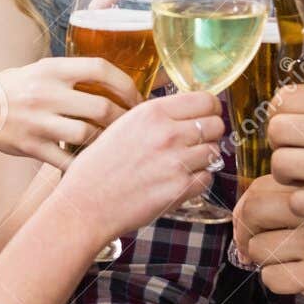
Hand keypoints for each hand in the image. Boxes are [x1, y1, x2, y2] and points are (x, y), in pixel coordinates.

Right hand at [0, 56, 140, 168]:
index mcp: (51, 69)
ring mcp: (38, 122)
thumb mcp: (40, 70)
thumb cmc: (12, 89)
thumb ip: (72, 73)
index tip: (136, 96)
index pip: (100, 69)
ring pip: (88, 135)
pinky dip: (84, 163)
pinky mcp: (32, 147)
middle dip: (124, 119)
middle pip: (101, 107)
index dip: (125, 84)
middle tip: (133, 127)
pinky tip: (93, 163)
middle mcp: (45, 93)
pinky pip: (67, 160)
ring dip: (107, 142)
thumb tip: (116, 79)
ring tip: (116, 144)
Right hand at [52, 92, 223, 245]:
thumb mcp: (123, 125)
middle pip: (217, 124)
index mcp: (152, 113)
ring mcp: (176, 163)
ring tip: (186, 163)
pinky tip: (181, 180)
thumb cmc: (99, 166)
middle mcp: (167, 134)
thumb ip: (156, 117)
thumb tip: (187, 112)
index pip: (206, 100)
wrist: (87, 204)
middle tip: (199, 140)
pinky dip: (199, 180)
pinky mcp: (180, 190)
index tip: (209, 114)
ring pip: (215, 152)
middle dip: (211, 132)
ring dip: (205, 157)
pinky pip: (208, 178)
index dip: (212, 107)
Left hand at [233, 178, 303, 303]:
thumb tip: (240, 211)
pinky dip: (280, 283)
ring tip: (290, 264)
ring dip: (266, 262)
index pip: (259, 187)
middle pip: (253, 210)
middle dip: (245, 233)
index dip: (245, 210)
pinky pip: (271, 277)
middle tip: (254, 248)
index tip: (250, 228)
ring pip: (258, 248)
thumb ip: (290, 205)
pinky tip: (302, 282)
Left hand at [268, 80, 303, 248]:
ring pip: (280, 165)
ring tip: (301, 178)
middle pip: (276, 128)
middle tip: (293, 151)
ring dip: (285, 175)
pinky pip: (296, 201)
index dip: (281, 111)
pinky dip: (300, 204)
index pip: (289, 97)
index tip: (290, 123)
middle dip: (278, 142)